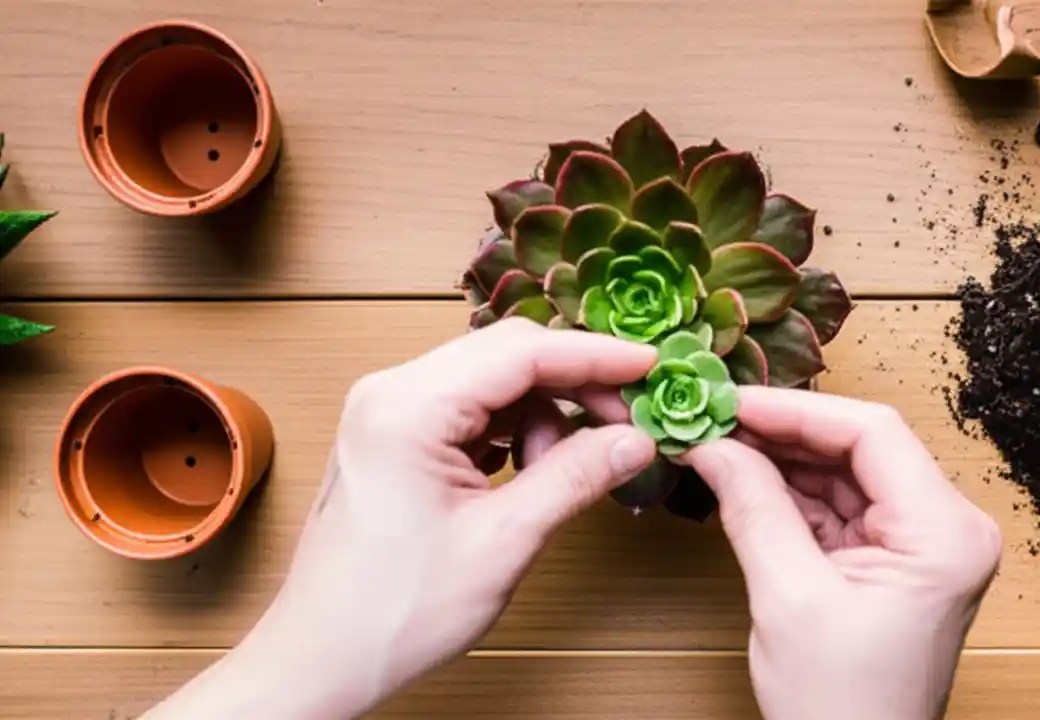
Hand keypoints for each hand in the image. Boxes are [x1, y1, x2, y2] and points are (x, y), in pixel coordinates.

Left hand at [147, 319, 657, 718]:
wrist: (324, 656)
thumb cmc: (394, 611)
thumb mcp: (503, 543)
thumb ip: (574, 478)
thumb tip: (636, 440)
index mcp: (408, 407)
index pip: (520, 351)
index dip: (595, 355)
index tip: (651, 366)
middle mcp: (391, 392)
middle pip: (506, 356)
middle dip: (574, 385)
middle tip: (628, 422)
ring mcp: (389, 411)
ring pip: (493, 382)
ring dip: (543, 415)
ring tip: (565, 472)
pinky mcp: (395, 435)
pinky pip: (471, 410)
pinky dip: (514, 432)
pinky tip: (534, 472)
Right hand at [687, 387, 1001, 719]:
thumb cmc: (842, 708)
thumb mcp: (788, 598)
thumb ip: (753, 507)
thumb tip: (714, 444)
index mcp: (945, 535)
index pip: (872, 434)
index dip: (796, 410)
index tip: (735, 402)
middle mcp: (945, 530)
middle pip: (859, 447)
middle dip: (783, 432)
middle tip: (716, 417)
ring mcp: (921, 545)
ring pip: (844, 472)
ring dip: (781, 459)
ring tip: (719, 443)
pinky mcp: (892, 560)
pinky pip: (838, 506)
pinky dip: (789, 493)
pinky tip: (742, 477)